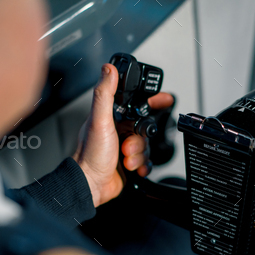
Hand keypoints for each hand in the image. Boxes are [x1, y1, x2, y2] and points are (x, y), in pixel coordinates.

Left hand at [72, 63, 173, 207]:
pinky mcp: (128, 162)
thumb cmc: (90, 155)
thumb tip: (108, 69)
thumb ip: (104, 93)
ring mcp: (123, 147)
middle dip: (140, 139)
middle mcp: (117, 131)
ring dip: (138, 154)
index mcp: (109, 117)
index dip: (151, 101)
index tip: (164, 99)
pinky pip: (146, 160)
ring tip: (125, 158)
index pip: (135, 103)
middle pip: (144, 128)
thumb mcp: (99, 120)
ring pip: (146, 145)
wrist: (90, 185)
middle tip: (128, 145)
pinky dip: (142, 165)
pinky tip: (133, 167)